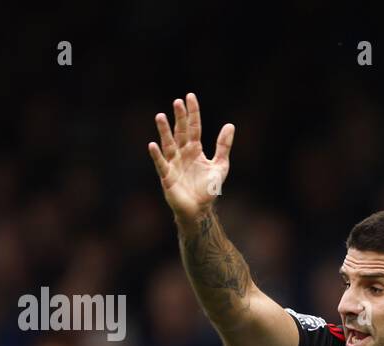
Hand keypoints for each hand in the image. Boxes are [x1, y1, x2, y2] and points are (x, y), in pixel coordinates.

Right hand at [147, 92, 233, 220]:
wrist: (199, 209)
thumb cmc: (207, 189)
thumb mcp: (220, 166)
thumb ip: (223, 146)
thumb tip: (230, 125)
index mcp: (195, 150)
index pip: (194, 127)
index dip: (193, 113)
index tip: (190, 97)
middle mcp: (183, 154)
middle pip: (181, 132)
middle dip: (180, 118)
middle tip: (177, 102)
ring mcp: (174, 164)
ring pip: (169, 144)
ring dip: (164, 131)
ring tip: (161, 116)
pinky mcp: (167, 176)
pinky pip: (161, 164)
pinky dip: (157, 155)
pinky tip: (153, 145)